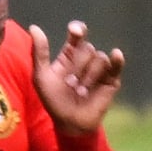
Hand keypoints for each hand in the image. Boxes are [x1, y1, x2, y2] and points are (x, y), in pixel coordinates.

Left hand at [31, 21, 123, 135]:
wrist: (70, 123)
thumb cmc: (53, 101)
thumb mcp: (41, 77)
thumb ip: (39, 53)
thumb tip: (34, 27)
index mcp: (69, 55)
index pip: (76, 35)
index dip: (77, 30)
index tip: (75, 31)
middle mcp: (85, 59)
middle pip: (87, 48)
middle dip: (78, 65)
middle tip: (71, 83)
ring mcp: (99, 69)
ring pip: (99, 58)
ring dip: (89, 75)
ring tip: (82, 90)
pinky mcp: (111, 80)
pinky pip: (116, 65)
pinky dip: (117, 60)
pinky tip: (116, 55)